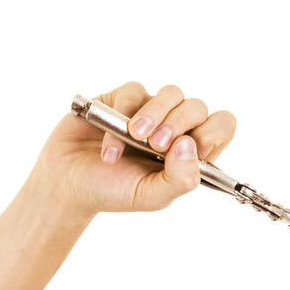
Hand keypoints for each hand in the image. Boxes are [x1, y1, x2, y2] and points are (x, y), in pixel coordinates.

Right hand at [30, 81, 236, 218]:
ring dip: (155, 115)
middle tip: (157, 146)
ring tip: (135, 138)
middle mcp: (174, 128)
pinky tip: (109, 148)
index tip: (192, 149)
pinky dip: (121, 119)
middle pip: (197, 106)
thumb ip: (179, 179)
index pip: (221, 126)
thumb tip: (191, 146)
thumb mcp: (151, 196)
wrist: (68, 184)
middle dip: (179, 124)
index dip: (213, 132)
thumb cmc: (113, 192)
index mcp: (190, 152)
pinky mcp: (122, 98)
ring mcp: (149, 110)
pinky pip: (133, 92)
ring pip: (171, 93)